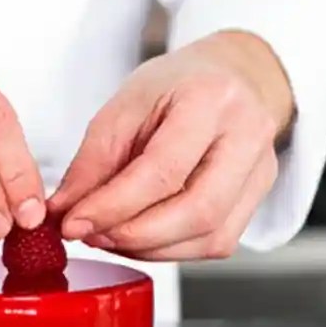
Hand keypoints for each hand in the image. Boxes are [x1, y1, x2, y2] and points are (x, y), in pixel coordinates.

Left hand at [48, 31, 294, 259]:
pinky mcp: (258, 199)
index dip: (114, 205)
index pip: (163, 170)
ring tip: (110, 235)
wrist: (230, 76)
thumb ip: (92, 162)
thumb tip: (65, 211)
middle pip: (198, 211)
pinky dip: (171, 250)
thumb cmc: (178, 86)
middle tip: (93, 235)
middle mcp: (248, 136)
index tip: (74, 223)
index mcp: (212, 99)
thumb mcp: (124, 106)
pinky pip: (216, 243)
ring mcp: (260, 171)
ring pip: (210, 236)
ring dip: (150, 248)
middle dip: (135, 235)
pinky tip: (141, 237)